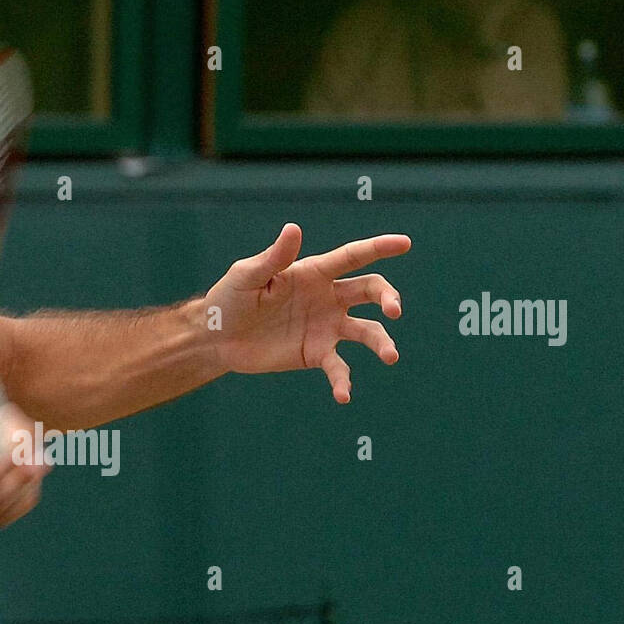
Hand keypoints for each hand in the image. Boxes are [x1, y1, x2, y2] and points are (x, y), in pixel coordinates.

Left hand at [203, 222, 409, 402]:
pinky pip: (338, 367)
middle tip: (395, 310)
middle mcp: (327, 298)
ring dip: (381, 343)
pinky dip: (343, 382)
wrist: (218, 338)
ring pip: (365, 331)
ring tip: (390, 356)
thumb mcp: (247, 275)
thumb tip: (294, 229)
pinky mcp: (316, 354)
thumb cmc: (231, 298)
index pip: (352, 257)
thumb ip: (273, 258)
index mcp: (313, 273)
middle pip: (369, 291)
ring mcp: (325, 327)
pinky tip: (343, 395)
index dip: (379, 247)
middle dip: (387, 297)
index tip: (405, 243)